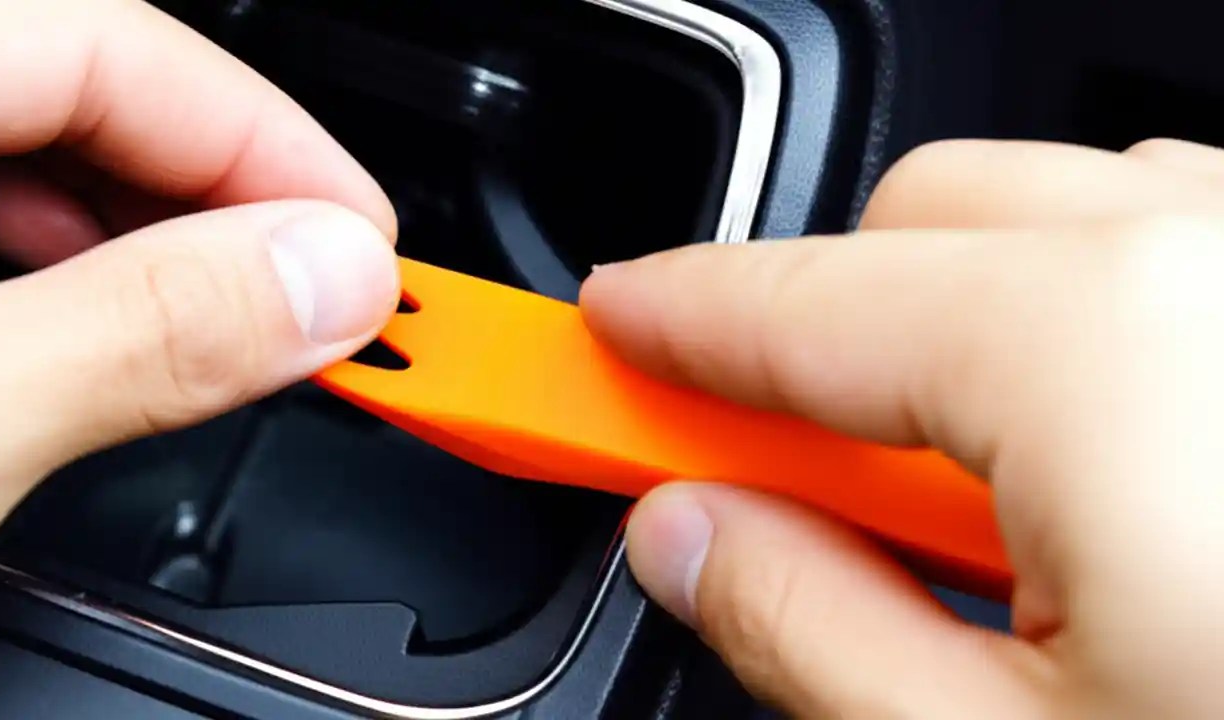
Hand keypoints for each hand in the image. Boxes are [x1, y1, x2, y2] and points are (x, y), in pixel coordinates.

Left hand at [0, 0, 398, 589]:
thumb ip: (136, 335)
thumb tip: (322, 277)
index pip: (103, 38)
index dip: (267, 140)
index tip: (367, 245)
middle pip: (66, 66)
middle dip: (214, 183)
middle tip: (312, 285)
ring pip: (10, 116)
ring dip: (131, 211)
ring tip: (212, 301)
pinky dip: (36, 236)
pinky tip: (68, 296)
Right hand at [581, 138, 1223, 718]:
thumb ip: (811, 630)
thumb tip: (691, 539)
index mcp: (1113, 346)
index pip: (801, 302)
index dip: (671, 322)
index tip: (605, 341)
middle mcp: (1218, 257)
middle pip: (922, 222)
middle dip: (823, 330)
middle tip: (776, 471)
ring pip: (1055, 226)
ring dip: (964, 334)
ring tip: (974, 513)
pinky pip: (1175, 258)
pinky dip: (1093, 337)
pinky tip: (1113, 487)